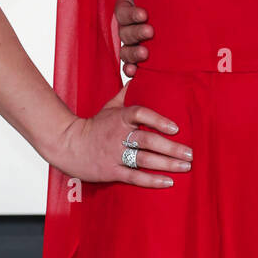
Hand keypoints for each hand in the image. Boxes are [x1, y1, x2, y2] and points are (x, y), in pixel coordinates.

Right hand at [53, 88, 192, 186]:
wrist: (67, 145)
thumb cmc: (93, 126)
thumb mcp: (109, 107)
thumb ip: (127, 94)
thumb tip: (140, 75)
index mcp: (119, 118)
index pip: (140, 114)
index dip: (158, 120)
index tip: (176, 128)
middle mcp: (118, 136)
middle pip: (147, 141)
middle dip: (171, 148)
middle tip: (191, 153)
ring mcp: (114, 154)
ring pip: (144, 160)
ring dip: (167, 164)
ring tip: (186, 167)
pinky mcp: (111, 171)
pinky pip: (134, 177)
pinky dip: (151, 180)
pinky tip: (168, 182)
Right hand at [113, 0, 152, 77]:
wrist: (186, 3)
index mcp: (128, 7)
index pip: (123, 12)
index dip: (131, 14)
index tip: (144, 14)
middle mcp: (129, 26)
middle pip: (125, 32)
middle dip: (136, 33)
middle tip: (150, 32)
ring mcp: (135, 43)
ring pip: (126, 50)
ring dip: (133, 53)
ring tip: (145, 54)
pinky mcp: (142, 56)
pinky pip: (131, 64)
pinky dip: (130, 68)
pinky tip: (134, 72)